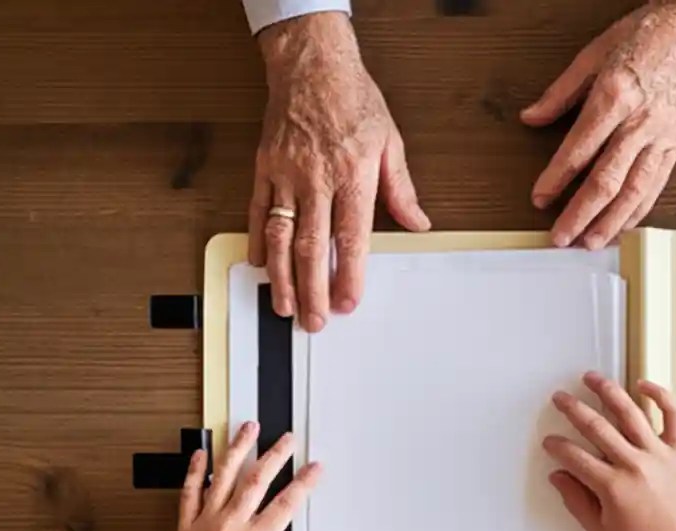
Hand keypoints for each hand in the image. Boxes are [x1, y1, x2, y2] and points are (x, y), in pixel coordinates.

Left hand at [139, 422, 329, 530]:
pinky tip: (201, 455)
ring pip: (223, 478)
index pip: (285, 504)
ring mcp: (204, 525)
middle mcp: (228, 527)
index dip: (303, 483)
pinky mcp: (184, 530)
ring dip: (238, 450)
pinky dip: (195, 472)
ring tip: (248, 429)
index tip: (314, 469)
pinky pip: (189, 494)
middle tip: (287, 439)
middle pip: (256, 481)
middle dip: (275, 455)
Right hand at [251, 12, 430, 330]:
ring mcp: (287, 174)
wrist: (313, 66)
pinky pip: (258, 211)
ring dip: (282, 276)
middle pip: (312, 246)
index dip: (348, 275)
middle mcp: (317, 179)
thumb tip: (418, 223)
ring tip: (284, 304)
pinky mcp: (265, 168)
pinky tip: (260, 264)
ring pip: (281, 235)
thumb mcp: (389, 143)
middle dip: (312, 289)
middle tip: (314, 320)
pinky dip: (257, 240)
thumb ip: (401, 189)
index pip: (351, 238)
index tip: (348, 302)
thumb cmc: (353, 101)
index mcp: (353, 175)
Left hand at [522, 0, 675, 247]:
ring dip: (610, 222)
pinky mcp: (675, 145)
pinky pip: (656, 186)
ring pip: (635, 190)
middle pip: (607, 179)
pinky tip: (622, 226)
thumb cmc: (645, 37)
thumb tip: (531, 117)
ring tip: (590, 242)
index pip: (580, 148)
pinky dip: (638, 211)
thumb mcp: (593, 54)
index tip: (539, 197)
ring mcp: (661, 137)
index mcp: (616, 95)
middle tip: (560, 236)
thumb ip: (560, 93)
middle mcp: (640, 121)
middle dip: (581, 213)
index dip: (557, 178)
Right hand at [542, 372, 675, 530]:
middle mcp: (634, 464)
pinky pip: (672, 415)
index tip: (549, 441)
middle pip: (596, 427)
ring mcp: (659, 454)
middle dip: (572, 409)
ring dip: (607, 391)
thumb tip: (557, 475)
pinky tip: (642, 384)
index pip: (575, 456)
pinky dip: (659, 395)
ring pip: (629, 412)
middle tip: (559, 397)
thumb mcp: (600, 528)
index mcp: (612, 486)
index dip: (557, 446)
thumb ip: (575, 500)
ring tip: (591, 377)